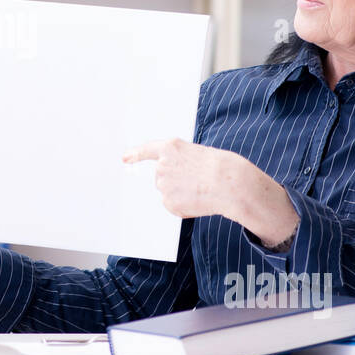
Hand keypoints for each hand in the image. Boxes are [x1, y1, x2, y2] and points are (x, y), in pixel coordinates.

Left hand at [121, 138, 236, 219]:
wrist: (229, 184)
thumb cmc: (221, 168)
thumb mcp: (198, 154)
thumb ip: (180, 163)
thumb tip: (175, 183)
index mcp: (170, 147)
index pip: (147, 150)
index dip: (135, 154)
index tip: (125, 158)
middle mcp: (162, 165)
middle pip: (162, 178)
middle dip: (176, 181)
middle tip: (198, 181)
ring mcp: (162, 184)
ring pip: (169, 193)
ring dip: (182, 194)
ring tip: (201, 189)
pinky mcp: (167, 201)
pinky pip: (174, 206)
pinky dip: (185, 207)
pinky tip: (199, 201)